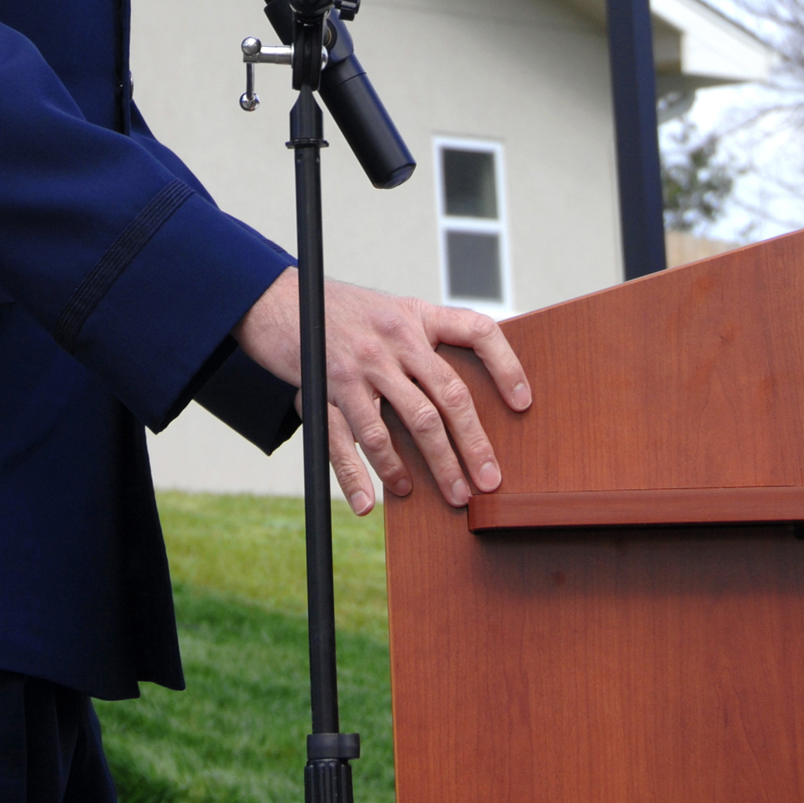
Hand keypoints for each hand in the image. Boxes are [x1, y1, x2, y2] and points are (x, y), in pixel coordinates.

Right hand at [234, 269, 531, 515]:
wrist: (279, 299)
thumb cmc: (342, 315)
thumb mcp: (391, 313)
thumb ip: (423, 344)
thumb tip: (460, 397)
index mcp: (416, 316)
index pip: (476, 330)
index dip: (506, 364)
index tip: (524, 403)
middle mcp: (393, 338)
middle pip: (446, 396)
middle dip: (471, 445)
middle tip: (487, 483)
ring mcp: (360, 364)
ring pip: (406, 425)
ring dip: (430, 467)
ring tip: (450, 496)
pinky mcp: (327, 388)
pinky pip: (349, 440)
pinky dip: (360, 477)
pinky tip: (371, 503)